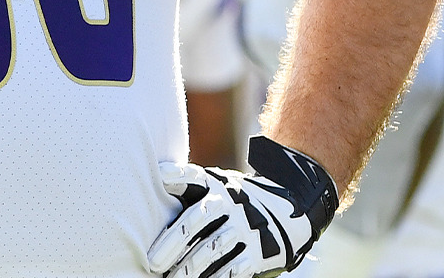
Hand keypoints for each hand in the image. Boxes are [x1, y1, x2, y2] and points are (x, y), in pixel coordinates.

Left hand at [148, 139, 338, 277]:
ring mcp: (246, 227)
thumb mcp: (218, 185)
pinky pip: (234, 269)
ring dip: (190, 268)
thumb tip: (156, 178)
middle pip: (198, 219)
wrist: (289, 211)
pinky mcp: (258, 251)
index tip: (159, 177)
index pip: (195, 177)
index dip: (177, 175)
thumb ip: (190, 185)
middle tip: (153, 262)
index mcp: (217, 185)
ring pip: (213, 249)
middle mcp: (232, 203)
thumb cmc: (237, 200)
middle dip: (174, 241)